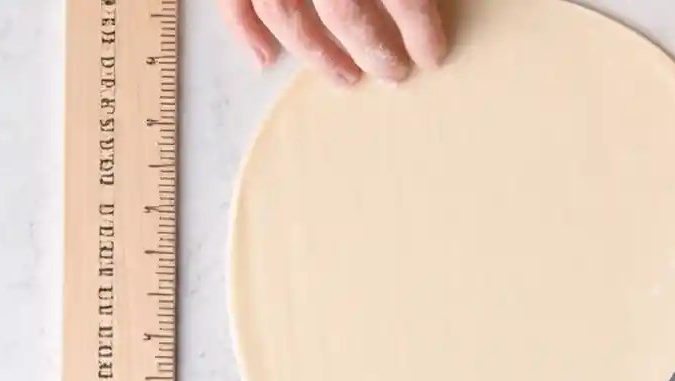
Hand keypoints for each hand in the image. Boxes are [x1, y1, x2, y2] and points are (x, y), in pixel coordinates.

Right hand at [221, 0, 447, 83]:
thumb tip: (432, 4)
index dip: (420, 28)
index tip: (433, 56)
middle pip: (343, 8)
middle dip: (372, 47)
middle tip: (394, 74)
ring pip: (284, 9)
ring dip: (315, 51)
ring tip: (346, 78)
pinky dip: (242, 29)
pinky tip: (265, 61)